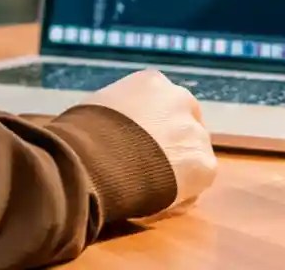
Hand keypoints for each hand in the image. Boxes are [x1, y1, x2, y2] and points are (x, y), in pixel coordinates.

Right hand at [83, 69, 216, 217]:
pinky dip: (180, 194)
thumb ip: (114, 114)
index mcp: (152, 83)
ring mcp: (195, 132)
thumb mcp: (95, 109)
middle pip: (183, 124)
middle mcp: (181, 100)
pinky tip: (156, 201)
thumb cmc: (80, 135)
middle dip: (170, 144)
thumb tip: (107, 128)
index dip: (150, 127)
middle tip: (148, 167)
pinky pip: (196, 183)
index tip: (137, 144)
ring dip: (176, 169)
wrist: (92, 161)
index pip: (160, 104)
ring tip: (148, 188)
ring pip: (192, 153)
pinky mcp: (204, 165)